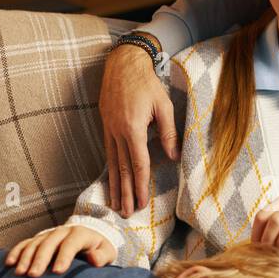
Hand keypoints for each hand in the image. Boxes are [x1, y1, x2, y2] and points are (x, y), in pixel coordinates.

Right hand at [5, 225, 115, 275]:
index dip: (64, 257)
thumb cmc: (99, 249)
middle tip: (33, 275)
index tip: (57, 272)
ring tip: (20, 273)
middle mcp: (62, 231)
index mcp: (80, 233)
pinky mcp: (39, 239)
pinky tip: (9, 263)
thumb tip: (93, 260)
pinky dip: (17, 252)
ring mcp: (49, 234)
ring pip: (35, 243)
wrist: (91, 237)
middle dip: (40, 259)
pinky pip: (25, 243)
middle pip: (49, 243)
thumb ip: (102, 256)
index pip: (70, 244)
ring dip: (26, 257)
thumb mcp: (107, 252)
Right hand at [100, 43, 178, 218]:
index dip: (140, 185)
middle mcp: (117, 132)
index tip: (142, 203)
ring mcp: (108, 129)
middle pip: (122, 169)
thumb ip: (168, 133)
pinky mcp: (105, 125)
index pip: (137, 164)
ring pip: (112, 164)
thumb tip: (173, 157)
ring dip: (114, 187)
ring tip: (115, 205)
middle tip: (126, 213)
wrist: (122, 64)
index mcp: (133, 128)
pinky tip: (111, 182)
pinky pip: (108, 153)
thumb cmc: (147, 83)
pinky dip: (109, 171)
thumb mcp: (163, 106)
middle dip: (125, 193)